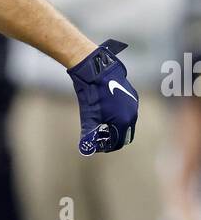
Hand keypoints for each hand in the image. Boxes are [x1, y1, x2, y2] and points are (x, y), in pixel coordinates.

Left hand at [67, 38, 138, 154]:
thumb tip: (86, 148)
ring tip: (103, 125)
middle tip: (100, 137)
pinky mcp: (132, 95)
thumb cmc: (93, 94)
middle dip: (113, 138)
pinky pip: (128, 111)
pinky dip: (120, 116)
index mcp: (123, 122)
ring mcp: (134, 104)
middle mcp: (132, 114)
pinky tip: (108, 112)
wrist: (98, 71)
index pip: (119, 142)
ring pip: (127, 122)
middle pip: (125, 134)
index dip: (108, 147)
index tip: (99, 146)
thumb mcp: (88, 117)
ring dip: (117, 126)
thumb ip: (89, 134)